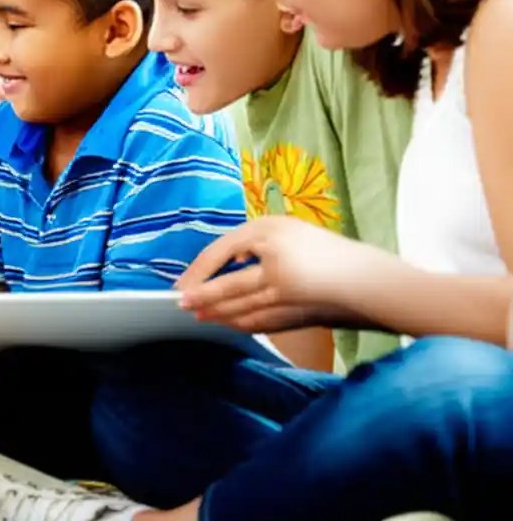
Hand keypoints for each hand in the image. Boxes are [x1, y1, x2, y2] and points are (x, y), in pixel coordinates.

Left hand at [176, 216, 396, 332]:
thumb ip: (259, 247)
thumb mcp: (290, 236)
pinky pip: (257, 318)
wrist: (369, 278)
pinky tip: (227, 324)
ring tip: (199, 316)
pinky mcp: (293, 305)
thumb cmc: (329, 256)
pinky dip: (238, 322)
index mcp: (270, 228)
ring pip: (239, 303)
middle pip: (227, 281)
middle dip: (201, 296)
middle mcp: (274, 251)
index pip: (221, 249)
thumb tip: (226, 264)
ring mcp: (283, 280)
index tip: (183, 282)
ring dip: (216, 312)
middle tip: (181, 304)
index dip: (199, 269)